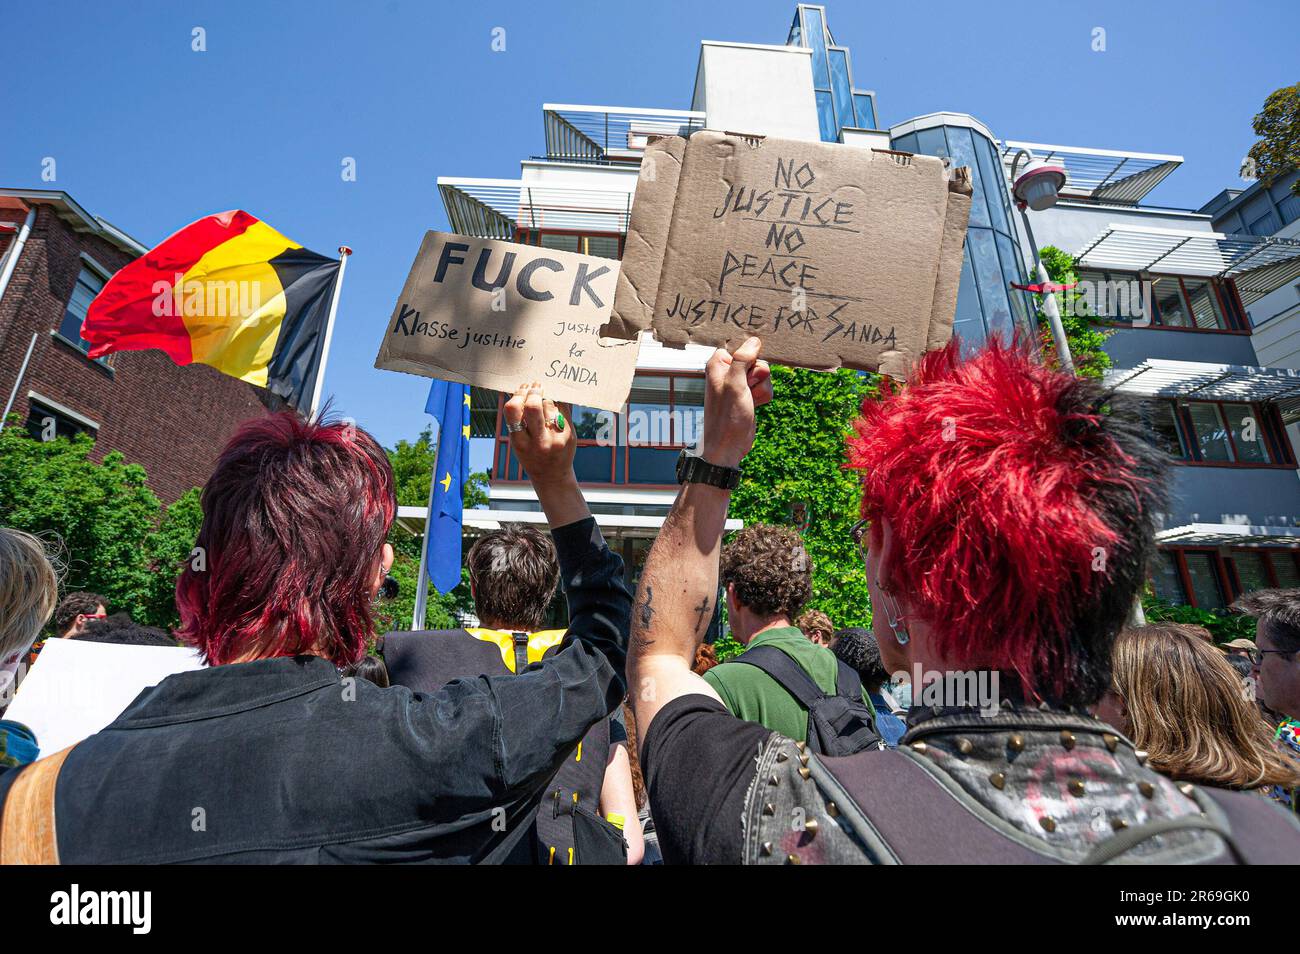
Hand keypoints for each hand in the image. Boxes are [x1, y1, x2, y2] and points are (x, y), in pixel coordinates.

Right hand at [504, 382, 575, 487]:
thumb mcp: (519, 442)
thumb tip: (522, 388)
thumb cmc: (531, 454)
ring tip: (545, 399)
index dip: (517, 395)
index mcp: (520, 442)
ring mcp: (556, 438)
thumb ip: (518, 420)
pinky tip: (556, 404)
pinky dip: (558, 403)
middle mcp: (538, 441)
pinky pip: (563, 409)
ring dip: (547, 397)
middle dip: (533, 391)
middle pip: (533, 406)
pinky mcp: (569, 434)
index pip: (513, 410)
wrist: (552, 475)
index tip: (522, 389)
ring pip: (550, 405)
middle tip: (536, 386)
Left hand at [700, 337, 772, 468]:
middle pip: (756, 360)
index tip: (746, 372)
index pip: (742, 347)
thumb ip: (742, 360)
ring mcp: (739, 384)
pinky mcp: (748, 394)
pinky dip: (764, 396)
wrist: (728, 445)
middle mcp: (728, 372)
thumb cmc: (727, 416)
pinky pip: (765, 387)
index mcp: (718, 364)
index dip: (749, 358)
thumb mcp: (735, 384)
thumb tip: (754, 340)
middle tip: (748, 388)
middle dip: (758, 375)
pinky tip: (756, 405)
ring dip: (762, 387)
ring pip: (763, 374)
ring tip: (751, 399)